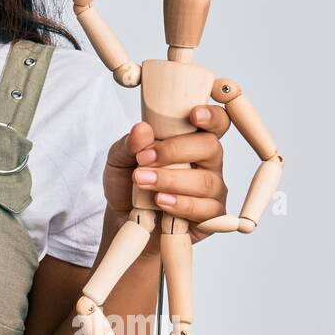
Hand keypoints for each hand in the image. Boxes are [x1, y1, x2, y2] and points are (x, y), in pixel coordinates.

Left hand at [102, 104, 230, 251]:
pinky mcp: (210, 216)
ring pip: (205, 181)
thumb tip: (141, 129)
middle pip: (210, 147)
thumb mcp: (119, 159)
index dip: (211, 116)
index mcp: (192, 140)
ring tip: (142, 181)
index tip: (193, 115)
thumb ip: (130, 144)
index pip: (216, 122)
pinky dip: (181, 204)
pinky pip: (205, 209)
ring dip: (170, 180)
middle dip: (174, 151)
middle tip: (143, 159)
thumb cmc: (128, 184)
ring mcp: (212, 190)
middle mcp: (208, 162)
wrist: (123, 219)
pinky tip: (161, 201)